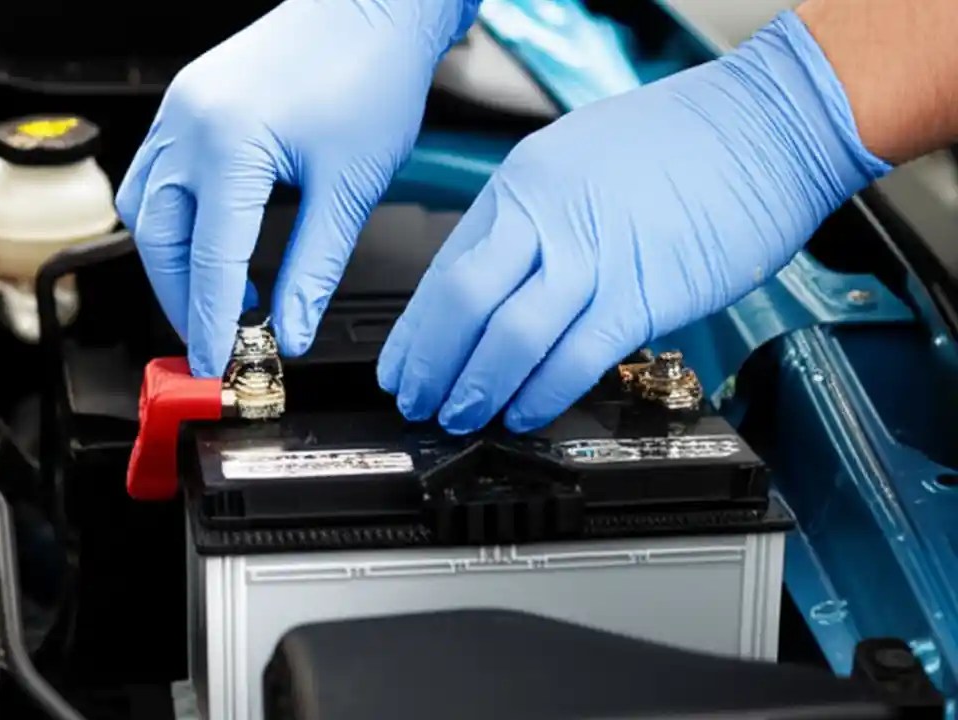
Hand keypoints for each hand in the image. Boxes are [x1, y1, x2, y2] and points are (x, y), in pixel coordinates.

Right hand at [117, 0, 478, 377]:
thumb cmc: (370, 72)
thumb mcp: (349, 187)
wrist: (376, 5)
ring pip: (147, 208)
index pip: (209, 260)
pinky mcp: (189, 100)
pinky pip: (157, 172)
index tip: (218, 363)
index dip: (212, 322)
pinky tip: (207, 241)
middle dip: (182, 298)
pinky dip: (173, 219)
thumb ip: (314, 268)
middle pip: (160, 239)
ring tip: (215, 298)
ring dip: (172, 261)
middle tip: (216, 338)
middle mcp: (189, 123)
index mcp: (227, 144)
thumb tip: (294, 328)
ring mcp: (181, 108)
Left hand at [377, 11, 890, 433]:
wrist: (768, 125)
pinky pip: (575, 356)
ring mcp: (594, 255)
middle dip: (432, 364)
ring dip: (478, 386)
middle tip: (419, 400)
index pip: (446, 266)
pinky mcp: (643, 293)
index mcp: (524, 183)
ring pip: (509, 335)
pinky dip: (542, 392)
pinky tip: (524, 411)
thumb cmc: (683, 141)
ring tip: (463, 415)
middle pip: (462, 303)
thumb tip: (495, 280)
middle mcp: (547, 215)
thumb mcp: (577, 159)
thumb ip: (533, 219)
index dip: (417, 329)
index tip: (402, 365)